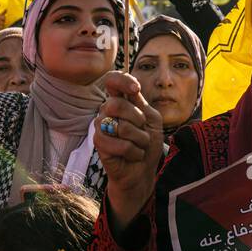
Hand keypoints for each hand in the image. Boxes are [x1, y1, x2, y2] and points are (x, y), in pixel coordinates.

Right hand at [94, 71, 163, 234]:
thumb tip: (133, 89)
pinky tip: (134, 155)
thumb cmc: (147, 144)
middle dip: (137, 119)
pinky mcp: (99, 144)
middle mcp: (107, 110)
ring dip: (139, 139)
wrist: (143, 170)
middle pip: (117, 104)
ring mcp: (100, 126)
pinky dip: (133, 151)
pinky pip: (119, 144)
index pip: (112, 80)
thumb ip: (142, 104)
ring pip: (121, 126)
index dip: (122, 81)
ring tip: (140, 145)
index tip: (136, 90)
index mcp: (120, 100)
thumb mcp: (152, 120)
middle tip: (143, 131)